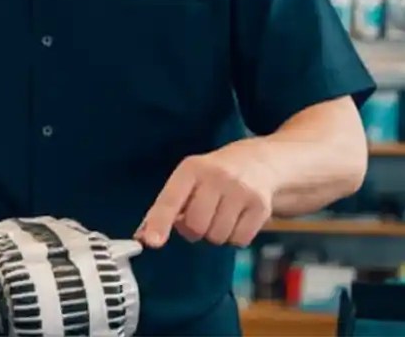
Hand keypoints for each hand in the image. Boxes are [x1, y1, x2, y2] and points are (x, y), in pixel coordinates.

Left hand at [135, 139, 277, 248]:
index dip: (160, 222)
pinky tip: (238, 218)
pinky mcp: (261, 206)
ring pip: (217, 237)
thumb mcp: (189, 179)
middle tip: (202, 216)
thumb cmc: (214, 176)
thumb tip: (143, 237)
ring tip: (222, 214)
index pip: (171, 199)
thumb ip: (166, 207)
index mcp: (191, 169)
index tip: (152, 242)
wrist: (260, 162)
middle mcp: (216, 177)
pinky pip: (239, 240)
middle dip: (195, 230)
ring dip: (216, 234)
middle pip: (196, 226)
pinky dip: (236, 237)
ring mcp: (241, 191)